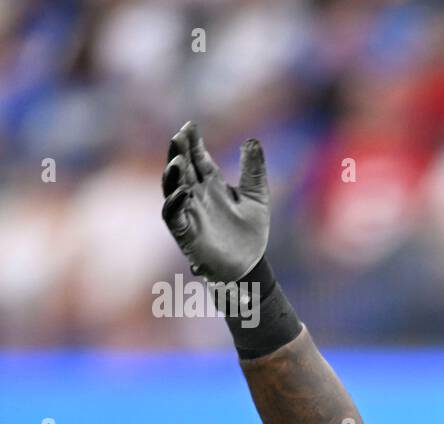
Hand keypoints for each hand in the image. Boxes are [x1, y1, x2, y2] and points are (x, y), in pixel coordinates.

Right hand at [161, 122, 269, 282]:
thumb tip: (252, 140)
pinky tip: (182, 191)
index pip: (198, 157)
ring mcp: (189, 212)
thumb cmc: (250, 232)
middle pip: (183, 168)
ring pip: (173, 188)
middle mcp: (197, 195)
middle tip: (179, 135)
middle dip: (179, 152)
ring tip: (177, 160)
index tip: (191, 125)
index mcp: (212, 184)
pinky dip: (175, 203)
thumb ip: (254, 170)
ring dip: (173, 174)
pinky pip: (174, 215)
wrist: (250, 265)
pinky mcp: (185, 232)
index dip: (193, 142)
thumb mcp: (257, 196)